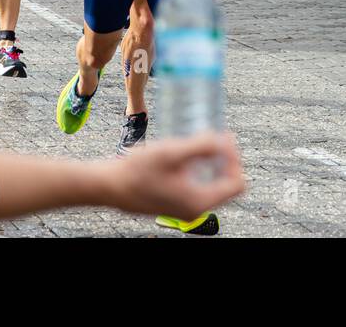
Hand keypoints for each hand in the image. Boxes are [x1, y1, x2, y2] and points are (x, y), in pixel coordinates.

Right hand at [104, 131, 243, 218]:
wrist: (109, 185)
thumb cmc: (136, 171)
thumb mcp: (171, 152)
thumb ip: (201, 146)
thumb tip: (224, 141)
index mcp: (199, 201)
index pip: (236, 183)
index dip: (235, 158)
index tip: (223, 137)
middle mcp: (196, 209)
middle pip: (227, 184)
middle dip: (225, 158)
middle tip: (215, 136)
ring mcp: (186, 208)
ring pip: (213, 184)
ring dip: (212, 162)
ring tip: (201, 141)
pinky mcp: (176, 202)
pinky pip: (198, 186)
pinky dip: (199, 169)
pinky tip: (186, 152)